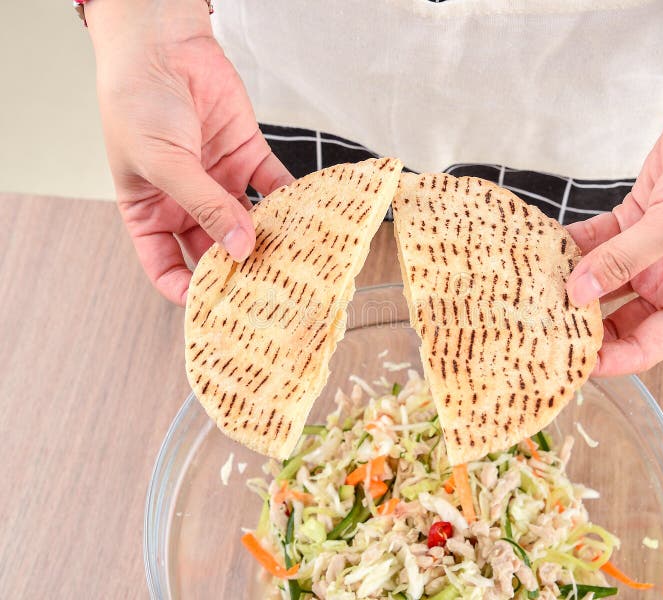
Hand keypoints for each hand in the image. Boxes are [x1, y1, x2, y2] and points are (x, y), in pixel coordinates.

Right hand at [86, 0, 292, 304]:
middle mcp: (186, 202)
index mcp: (150, 211)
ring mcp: (218, 181)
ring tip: (293, 258)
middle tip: (268, 288)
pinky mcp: (246, 156)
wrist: (161, 45)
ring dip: (270, 237)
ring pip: (248, 221)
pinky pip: (272, 185)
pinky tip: (306, 215)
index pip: (167, 266)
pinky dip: (290, 199)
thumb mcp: (162, 163)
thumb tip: (240, 247)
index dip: (189, 290)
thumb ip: (203, 206)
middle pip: (215, 248)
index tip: (217, 308)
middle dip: (239, 268)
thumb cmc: (137, 102)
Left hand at [566, 72, 662, 375]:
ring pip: (600, 281)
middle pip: (617, 320)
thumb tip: (577, 291)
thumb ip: (625, 258)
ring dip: (569, 284)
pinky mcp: (631, 223)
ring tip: (531, 293)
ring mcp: (648, 254)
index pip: (648, 346)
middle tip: (539, 330)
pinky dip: (570, 246)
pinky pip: (594, 243)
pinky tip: (542, 250)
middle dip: (581, 326)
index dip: (610, 360)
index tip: (569, 364)